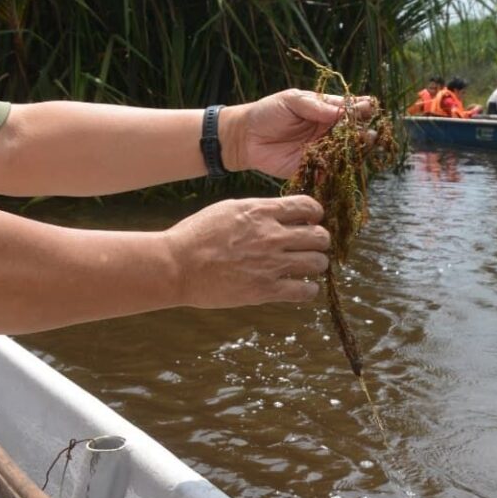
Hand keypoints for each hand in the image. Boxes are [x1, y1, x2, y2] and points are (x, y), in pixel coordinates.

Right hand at [164, 195, 330, 306]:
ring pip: (318, 262)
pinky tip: (299, 287)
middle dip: (319, 240)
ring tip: (307, 266)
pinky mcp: (265, 290)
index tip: (312, 220)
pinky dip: (308, 289)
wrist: (176, 266)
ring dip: (316, 264)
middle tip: (312, 246)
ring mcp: (270, 264)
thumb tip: (279, 213)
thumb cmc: (196, 236)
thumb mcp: (228, 209)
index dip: (315, 214)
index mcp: (261, 212)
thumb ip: (258, 210)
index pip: (307, 206)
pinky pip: (305, 291)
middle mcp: (271, 236)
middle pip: (319, 236)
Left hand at [220, 89, 376, 178]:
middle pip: (352, 132)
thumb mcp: (291, 101)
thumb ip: (315, 106)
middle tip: (369, 132)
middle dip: (363, 131)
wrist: (246, 137)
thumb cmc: (267, 112)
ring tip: (363, 147)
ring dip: (355, 151)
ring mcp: (321, 150)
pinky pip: (328, 172)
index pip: (348, 108)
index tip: (369, 108)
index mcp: (324, 110)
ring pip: (344, 152)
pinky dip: (337, 172)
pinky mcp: (312, 168)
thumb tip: (340, 111)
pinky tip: (344, 169)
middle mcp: (326, 130)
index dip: (360, 108)